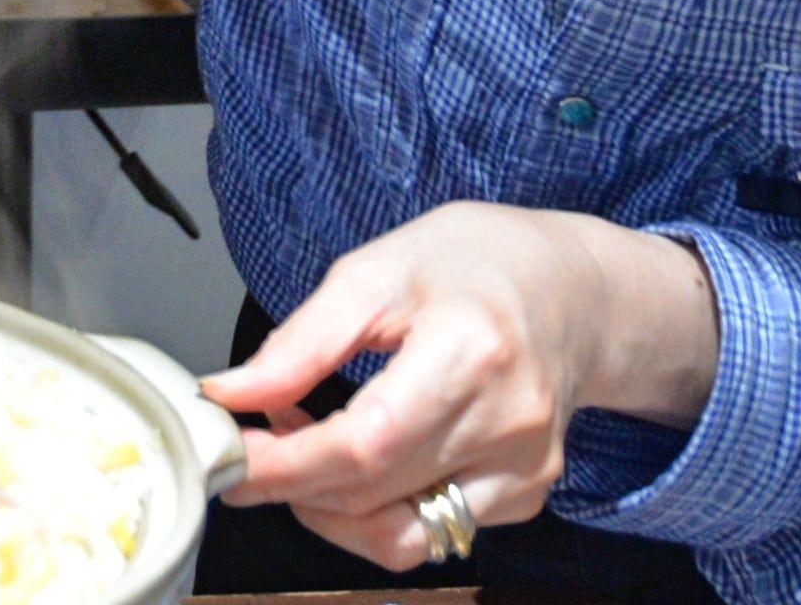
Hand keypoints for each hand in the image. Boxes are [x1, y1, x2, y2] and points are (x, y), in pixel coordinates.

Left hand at [203, 202, 720, 569]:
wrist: (573, 291)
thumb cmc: (473, 264)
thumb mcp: (376, 270)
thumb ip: (302, 340)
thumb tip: (231, 394)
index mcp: (471, 349)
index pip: (366, 443)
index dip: (286, 465)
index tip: (227, 459)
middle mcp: (509, 422)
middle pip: (376, 495)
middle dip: (292, 483)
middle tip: (253, 439)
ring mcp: (525, 468)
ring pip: (403, 536)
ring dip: (332, 507)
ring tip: (306, 445)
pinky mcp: (527, 495)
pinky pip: (434, 532)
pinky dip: (379, 507)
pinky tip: (364, 455)